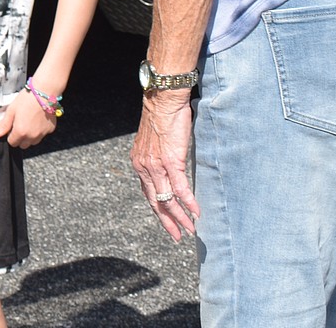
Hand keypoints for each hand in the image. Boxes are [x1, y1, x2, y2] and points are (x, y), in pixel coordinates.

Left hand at [0, 91, 59, 148]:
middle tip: (20, 125)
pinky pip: (42, 135)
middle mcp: (32, 136)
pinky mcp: (50, 130)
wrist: (45, 92)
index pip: (12, 143)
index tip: (12, 126)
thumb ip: (4, 124)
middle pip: (23, 145)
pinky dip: (39, 131)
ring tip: (29, 122)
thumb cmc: (26, 99)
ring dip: (30, 136)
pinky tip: (38, 120)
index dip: (10, 135)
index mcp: (21, 132)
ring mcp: (42, 134)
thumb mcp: (11, 110)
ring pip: (33, 142)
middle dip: (20, 138)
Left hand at [132, 89, 198, 239]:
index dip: (157, 210)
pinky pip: (180, 188)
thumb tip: (171, 167)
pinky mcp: (170, 161)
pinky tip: (196, 213)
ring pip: (167, 199)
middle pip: (155, 201)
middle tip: (177, 237)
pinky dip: (189, 202)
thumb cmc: (162, 116)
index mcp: (139, 163)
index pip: (148, 193)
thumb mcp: (156, 141)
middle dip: (167, 221)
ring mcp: (156, 165)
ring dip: (180, 217)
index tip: (166, 223)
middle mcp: (143, 167)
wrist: (163, 100)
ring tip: (190, 230)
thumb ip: (159, 157)